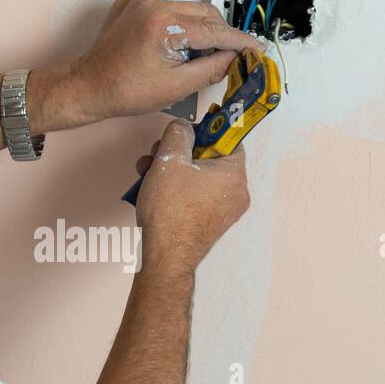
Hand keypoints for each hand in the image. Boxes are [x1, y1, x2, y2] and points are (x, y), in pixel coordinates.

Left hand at [68, 0, 257, 122]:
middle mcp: (152, 7)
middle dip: (219, 34)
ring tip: (192, 56)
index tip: (254, 48)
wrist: (88, 86)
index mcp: (164, 25)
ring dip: (198, 29)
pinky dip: (176, 25)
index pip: (214, 30)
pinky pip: (166, 9)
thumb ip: (211, 70)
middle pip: (205, 13)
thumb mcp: (176, 87)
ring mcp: (140, 3)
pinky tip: (170, 46)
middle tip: (227, 56)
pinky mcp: (132, 5)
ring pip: (187, 9)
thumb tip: (233, 59)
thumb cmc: (122, 90)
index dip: (238, 41)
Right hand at [134, 120, 249, 269]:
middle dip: (180, 152)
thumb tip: (182, 128)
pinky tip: (154, 189)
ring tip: (149, 172)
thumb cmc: (171, 213)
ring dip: (173, 170)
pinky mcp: (209, 223)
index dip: (205, 130)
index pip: (228, 139)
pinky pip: (195, 196)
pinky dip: (177, 189)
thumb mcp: (170, 159)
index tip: (189, 130)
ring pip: (199, 178)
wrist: (166, 255)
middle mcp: (235, 193)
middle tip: (160, 152)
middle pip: (209, 158)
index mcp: (234, 174)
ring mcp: (223, 211)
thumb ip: (178, 134)